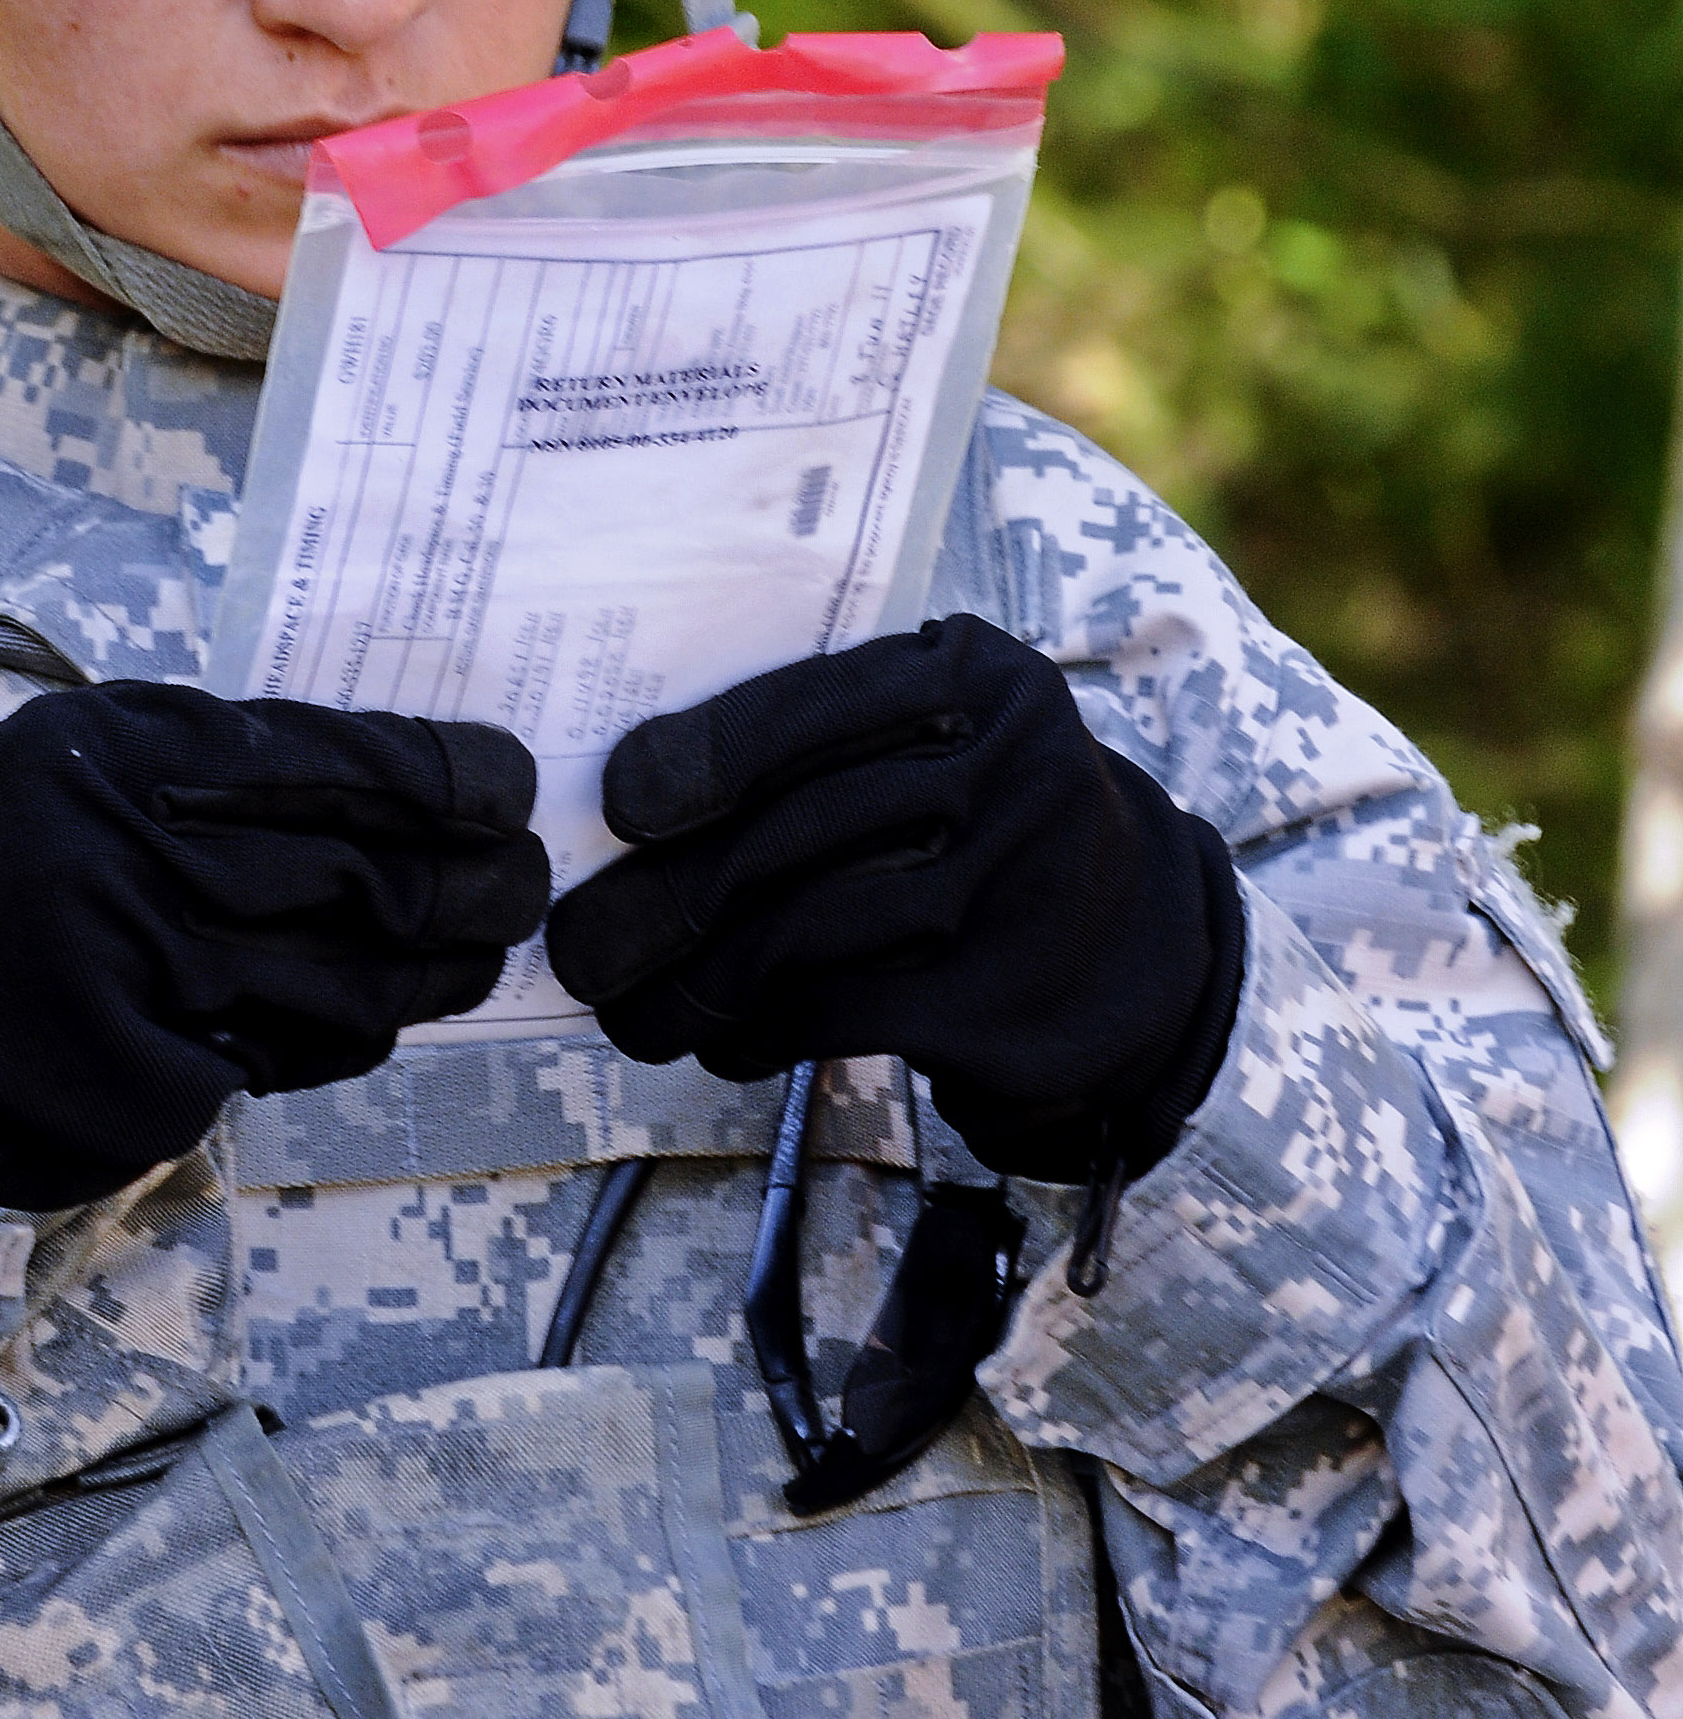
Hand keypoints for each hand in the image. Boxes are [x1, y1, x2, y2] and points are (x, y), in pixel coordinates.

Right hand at [0, 685, 548, 1221]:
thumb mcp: (56, 771)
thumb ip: (199, 769)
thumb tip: (379, 777)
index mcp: (117, 757)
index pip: (334, 760)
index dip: (445, 776)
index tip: (507, 783)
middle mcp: (136, 859)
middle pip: (369, 869)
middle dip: (477, 877)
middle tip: (528, 876)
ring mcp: (144, 981)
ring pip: (351, 973)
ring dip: (440, 966)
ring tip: (485, 949)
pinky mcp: (147, 1084)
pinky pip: (287, 1059)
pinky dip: (342, 1039)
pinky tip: (373, 1018)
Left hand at [544, 614, 1242, 1180]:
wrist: (1139, 942)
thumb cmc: (982, 821)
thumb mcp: (943, 735)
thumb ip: (829, 733)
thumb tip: (626, 792)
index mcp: (979, 678)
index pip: (816, 706)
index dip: (704, 755)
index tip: (619, 806)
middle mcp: (1010, 773)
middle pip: (792, 834)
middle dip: (661, 899)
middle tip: (579, 946)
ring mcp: (1014, 891)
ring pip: (801, 934)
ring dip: (693, 984)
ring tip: (633, 1011)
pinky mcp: (1000, 1002)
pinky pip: (836, 1012)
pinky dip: (759, 1031)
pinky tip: (727, 1040)